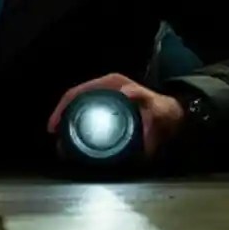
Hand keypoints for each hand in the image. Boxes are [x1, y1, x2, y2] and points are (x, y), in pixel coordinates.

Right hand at [46, 73, 185, 159]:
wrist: (173, 122)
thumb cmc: (164, 112)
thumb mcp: (156, 105)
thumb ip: (144, 98)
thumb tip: (127, 92)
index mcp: (111, 84)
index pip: (77, 92)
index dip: (62, 107)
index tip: (54, 126)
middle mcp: (105, 90)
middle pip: (74, 102)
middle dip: (61, 119)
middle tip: (55, 138)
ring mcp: (106, 101)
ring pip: (78, 111)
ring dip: (68, 126)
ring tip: (62, 145)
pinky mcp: (108, 113)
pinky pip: (88, 119)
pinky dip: (79, 130)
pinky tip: (76, 144)